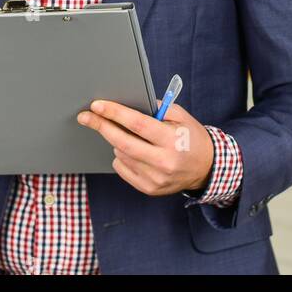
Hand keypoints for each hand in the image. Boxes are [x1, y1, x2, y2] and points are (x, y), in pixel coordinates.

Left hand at [76, 98, 214, 196]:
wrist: (206, 168)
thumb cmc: (190, 137)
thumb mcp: (180, 116)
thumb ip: (156, 108)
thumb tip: (126, 102)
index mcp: (172, 140)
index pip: (137, 124)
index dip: (115, 113)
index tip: (97, 105)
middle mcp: (164, 161)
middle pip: (123, 142)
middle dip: (101, 126)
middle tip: (86, 117)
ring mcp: (156, 178)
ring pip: (121, 155)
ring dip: (116, 141)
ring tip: (128, 135)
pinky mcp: (150, 189)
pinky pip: (123, 169)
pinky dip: (121, 157)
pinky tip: (133, 151)